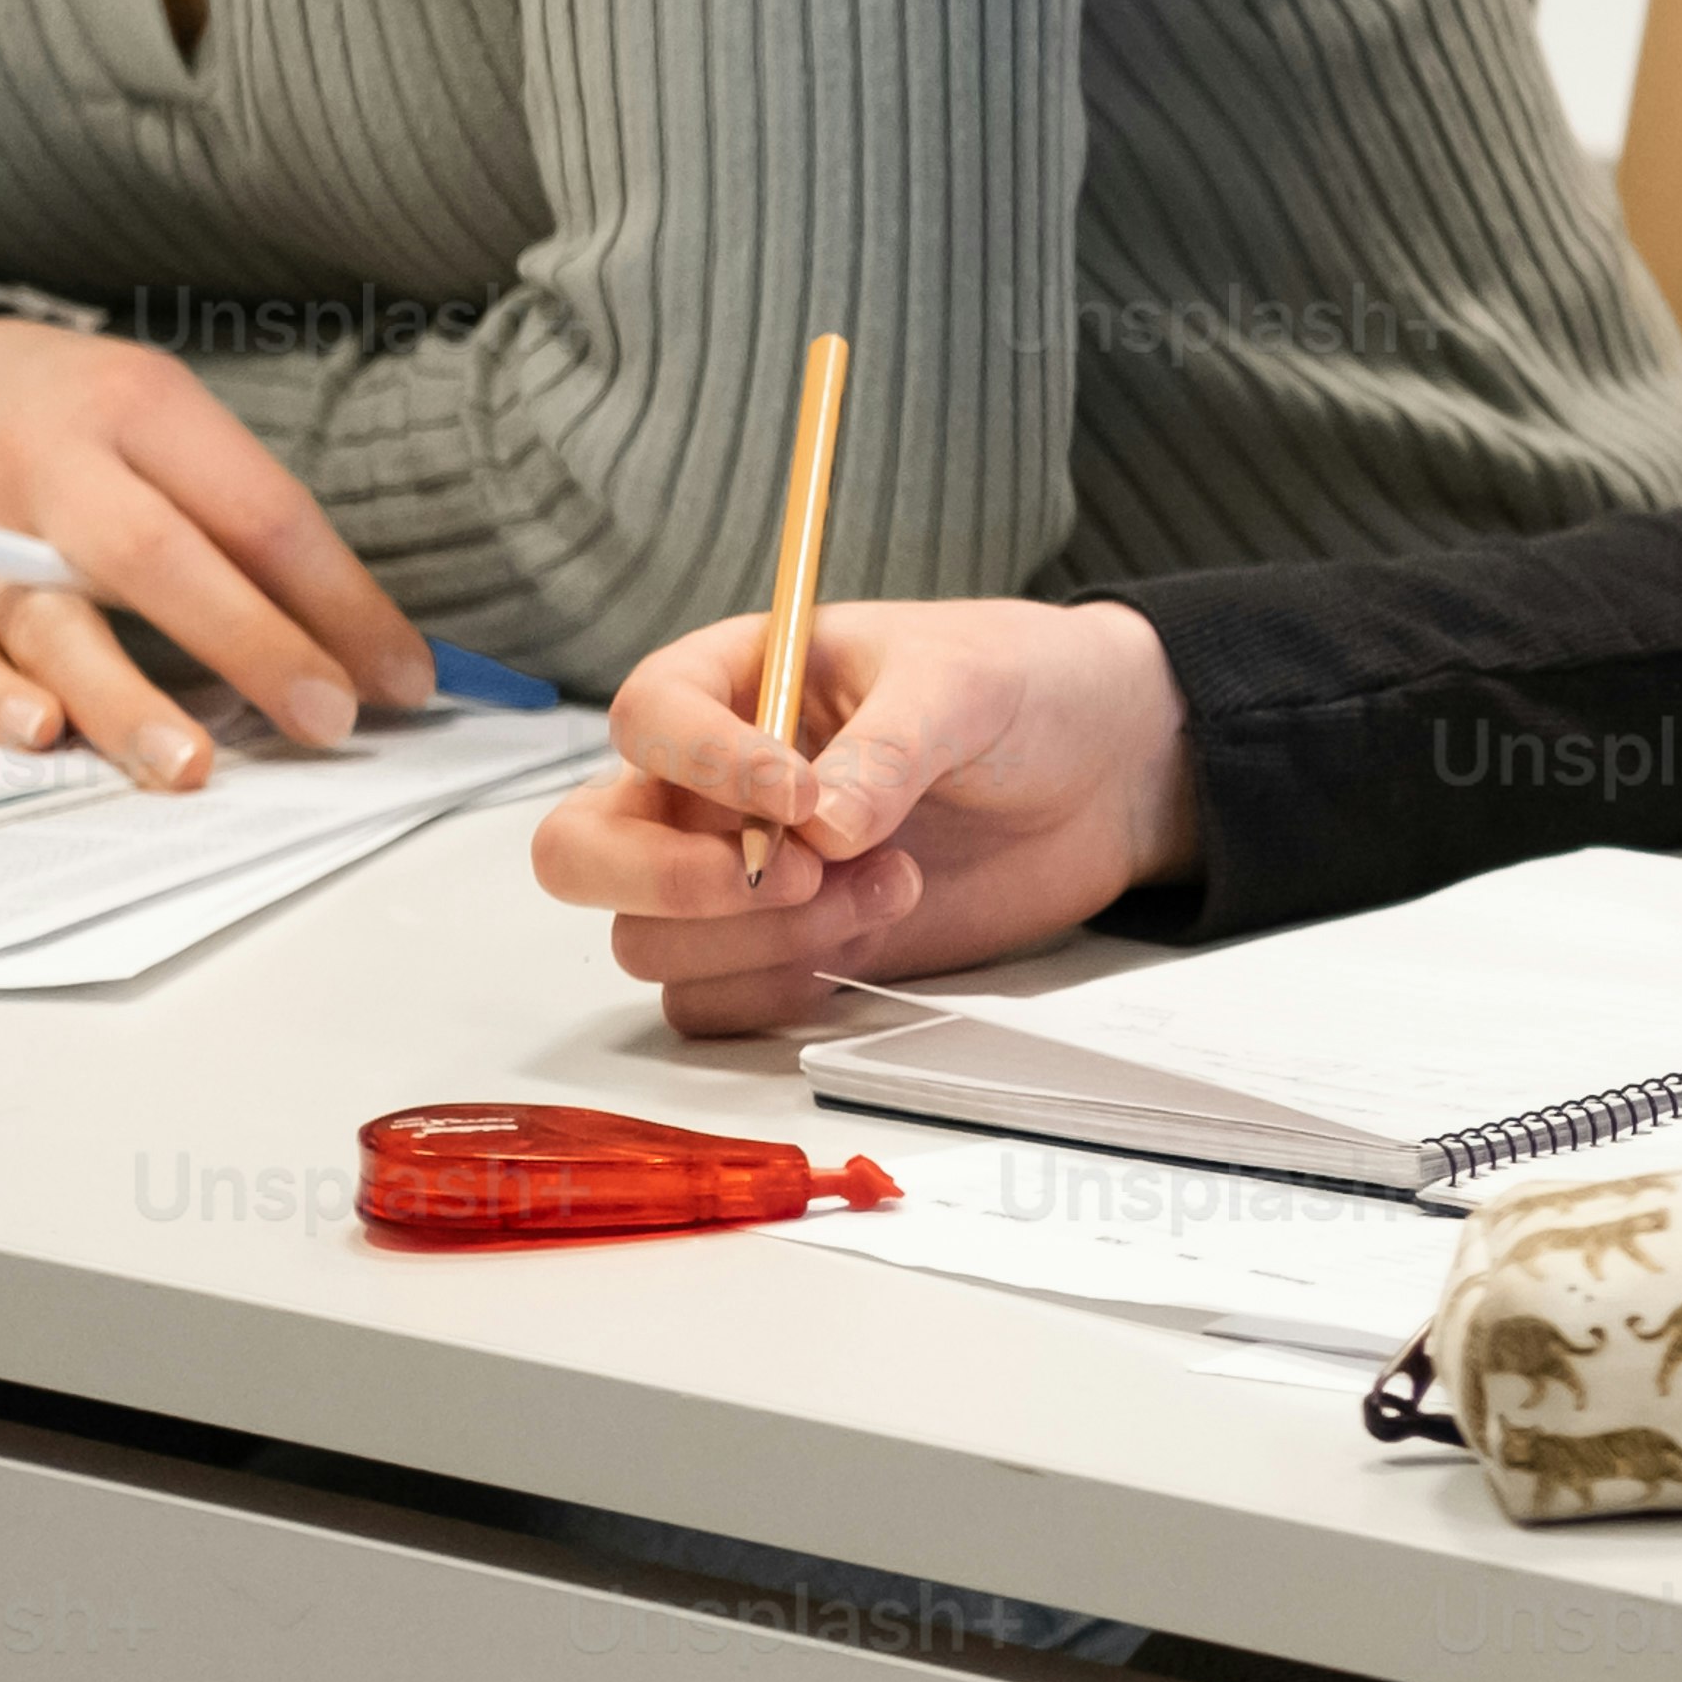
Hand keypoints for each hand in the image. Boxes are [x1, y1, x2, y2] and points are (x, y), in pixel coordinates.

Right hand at [0, 316, 433, 786]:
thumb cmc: (71, 418)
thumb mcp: (160, 420)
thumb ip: (234, 517)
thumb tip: (347, 641)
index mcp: (140, 405)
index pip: (259, 512)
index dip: (341, 601)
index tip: (405, 677)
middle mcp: (53, 467)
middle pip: (162, 559)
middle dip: (256, 646)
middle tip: (333, 719)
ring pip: (54, 625)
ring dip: (127, 701)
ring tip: (190, 764)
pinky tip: (40, 731)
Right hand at [532, 598, 1196, 1035]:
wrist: (1099, 771)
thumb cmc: (1022, 687)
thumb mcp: (967, 683)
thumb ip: (890, 745)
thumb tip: (822, 827)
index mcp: (732, 679)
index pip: (646, 721)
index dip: (702, 766)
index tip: (799, 794)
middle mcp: (706, 783)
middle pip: (582, 852)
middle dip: (665, 881)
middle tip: (790, 875)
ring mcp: (737, 875)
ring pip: (649, 942)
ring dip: (763, 936)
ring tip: (890, 881)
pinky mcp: (782, 950)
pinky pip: (712, 1002)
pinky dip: (783, 986)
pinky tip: (877, 929)